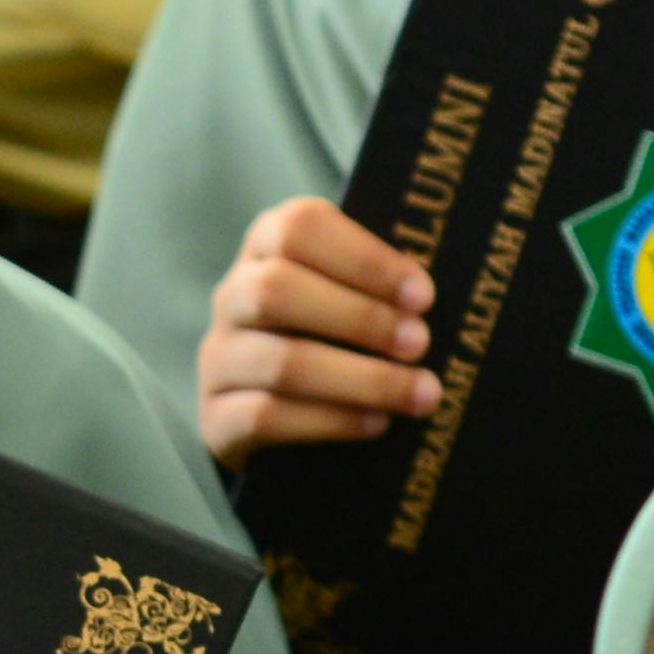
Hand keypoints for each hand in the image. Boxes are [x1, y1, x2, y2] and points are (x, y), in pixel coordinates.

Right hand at [197, 196, 440, 465]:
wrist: (273, 413)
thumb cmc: (334, 338)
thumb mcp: (351, 296)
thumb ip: (381, 283)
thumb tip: (437, 295)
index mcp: (267, 248)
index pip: (299, 229)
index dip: (364, 258)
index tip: (422, 294)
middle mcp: (232, 297)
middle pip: (277, 290)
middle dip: (361, 318)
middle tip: (421, 344)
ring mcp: (218, 358)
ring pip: (279, 361)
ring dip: (360, 379)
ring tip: (419, 394)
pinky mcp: (216, 418)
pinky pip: (265, 417)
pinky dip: (330, 421)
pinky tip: (376, 424)